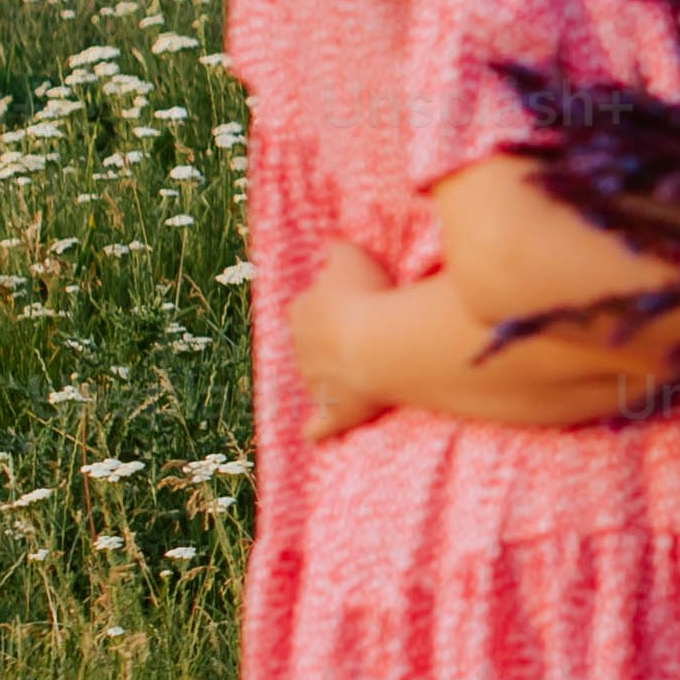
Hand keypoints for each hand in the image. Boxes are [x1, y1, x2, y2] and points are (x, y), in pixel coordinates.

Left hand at [284, 240, 407, 443]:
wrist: (378, 344)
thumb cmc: (366, 297)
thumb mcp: (349, 257)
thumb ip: (335, 249)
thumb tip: (330, 244)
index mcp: (301, 313)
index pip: (305, 309)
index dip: (326, 308)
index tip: (348, 306)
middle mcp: (301, 350)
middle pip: (310, 346)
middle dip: (327, 345)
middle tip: (359, 339)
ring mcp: (316, 384)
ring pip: (315, 381)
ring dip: (329, 380)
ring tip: (357, 376)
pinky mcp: (334, 413)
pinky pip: (319, 426)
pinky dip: (317, 430)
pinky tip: (316, 434)